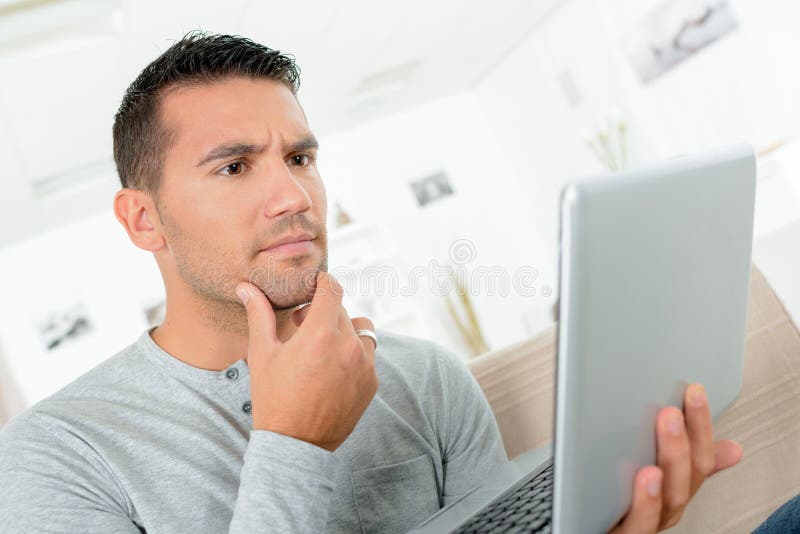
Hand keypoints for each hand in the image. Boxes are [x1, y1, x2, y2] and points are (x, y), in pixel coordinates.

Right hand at [236, 270, 378, 451]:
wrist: (295, 445)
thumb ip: (260, 315)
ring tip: (322, 348)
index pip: (332, 289)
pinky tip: (331, 370)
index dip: (321, 282)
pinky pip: (367, 355)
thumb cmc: (273, 398)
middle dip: (323, 312)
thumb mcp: (262, 354)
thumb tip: (245, 288)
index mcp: (320, 335)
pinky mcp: (372, 382)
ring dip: (343, 331)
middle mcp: (348, 346)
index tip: (312, 286)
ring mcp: (365, 365)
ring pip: (360, 330)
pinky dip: (352, 354)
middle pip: (342, 311)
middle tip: (302, 328)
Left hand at [610, 383, 742, 532]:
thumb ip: (686, 461)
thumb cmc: (619, 510)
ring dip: (673, 459)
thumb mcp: (658, 482)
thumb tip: (733, 448)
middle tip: (674, 406)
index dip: (700, 425)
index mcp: (674, 491)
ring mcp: (646, 525)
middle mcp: (665, 510)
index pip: (699, 457)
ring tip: (667, 426)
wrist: (591, 531)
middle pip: (688, 477)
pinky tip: (647, 477)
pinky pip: (640, 526)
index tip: (694, 391)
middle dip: (685, 439)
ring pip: (671, 499)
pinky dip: (647, 502)